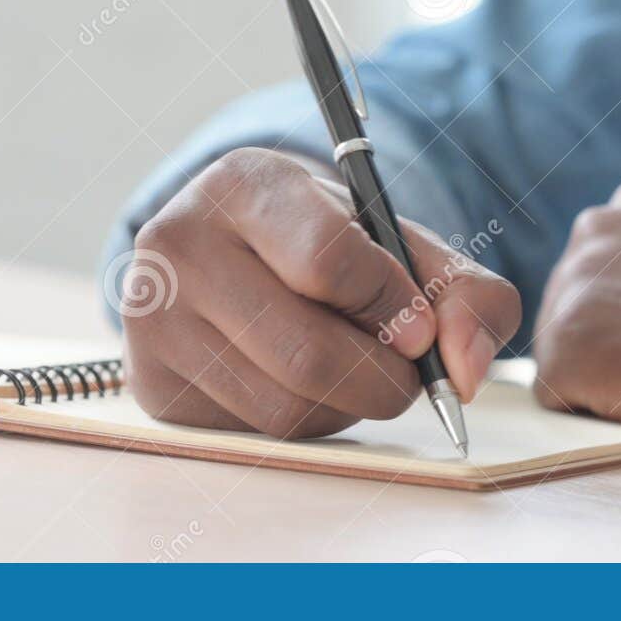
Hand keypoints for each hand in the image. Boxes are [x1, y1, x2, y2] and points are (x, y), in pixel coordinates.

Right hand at [121, 148, 520, 438]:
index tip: (418, 328)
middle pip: (309, 355)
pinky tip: (301, 383)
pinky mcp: (153, 385)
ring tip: (349, 364)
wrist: (229, 253)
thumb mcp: (397, 241)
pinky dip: (305, 422)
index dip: (392, 306)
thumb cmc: (324, 243)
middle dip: (384, 378)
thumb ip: (464, 292)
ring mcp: (153, 320)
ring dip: (348, 405)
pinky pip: (258, 435)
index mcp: (243, 184)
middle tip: (406, 371)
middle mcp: (179, 245)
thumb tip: (467, 374)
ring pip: (288, 407)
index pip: (328, 259)